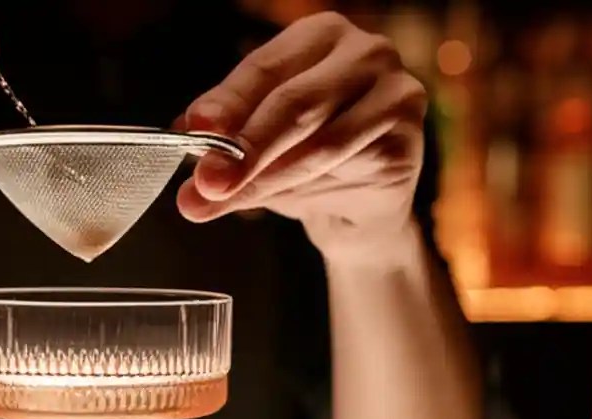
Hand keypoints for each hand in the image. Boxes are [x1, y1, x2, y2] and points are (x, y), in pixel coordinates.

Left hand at [176, 12, 426, 241]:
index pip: (262, 67)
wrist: (356, 209)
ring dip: (263, 175)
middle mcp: (365, 52)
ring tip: (221, 199)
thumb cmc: (302, 162)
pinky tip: (274, 202)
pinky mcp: (408, 136)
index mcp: (319, 36)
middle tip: (206, 180)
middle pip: (292, 101)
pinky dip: (300, 186)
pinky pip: (345, 164)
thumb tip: (183, 151)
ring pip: (317, 138)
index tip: (194, 128)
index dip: (226, 102)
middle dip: (241, 147)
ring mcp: (396, 90)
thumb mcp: (254, 146)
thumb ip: (222, 143)